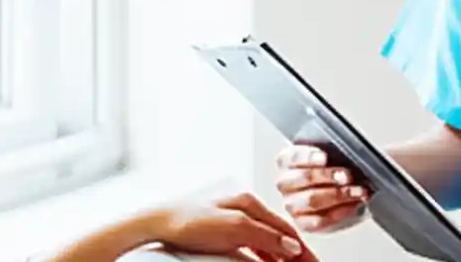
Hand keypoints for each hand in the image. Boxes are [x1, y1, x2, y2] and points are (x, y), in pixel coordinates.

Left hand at [152, 192, 316, 260]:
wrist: (158, 224)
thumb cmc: (190, 221)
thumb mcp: (233, 228)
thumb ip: (264, 236)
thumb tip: (290, 246)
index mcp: (250, 204)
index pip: (286, 228)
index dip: (302, 248)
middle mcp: (244, 209)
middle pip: (279, 234)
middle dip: (296, 253)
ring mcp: (233, 219)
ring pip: (267, 241)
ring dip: (282, 256)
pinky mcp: (222, 232)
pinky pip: (252, 246)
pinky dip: (265, 256)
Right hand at [275, 145, 369, 232]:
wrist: (338, 190)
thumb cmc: (332, 168)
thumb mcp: (332, 154)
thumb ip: (334, 152)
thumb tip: (348, 155)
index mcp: (287, 160)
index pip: (293, 157)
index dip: (308, 157)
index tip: (325, 158)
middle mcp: (285, 183)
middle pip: (304, 177)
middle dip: (328, 176)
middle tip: (347, 176)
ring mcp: (291, 205)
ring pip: (311, 200)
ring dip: (338, 195)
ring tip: (357, 191)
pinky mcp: (302, 223)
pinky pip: (318, 221)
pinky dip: (339, 212)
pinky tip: (353, 205)